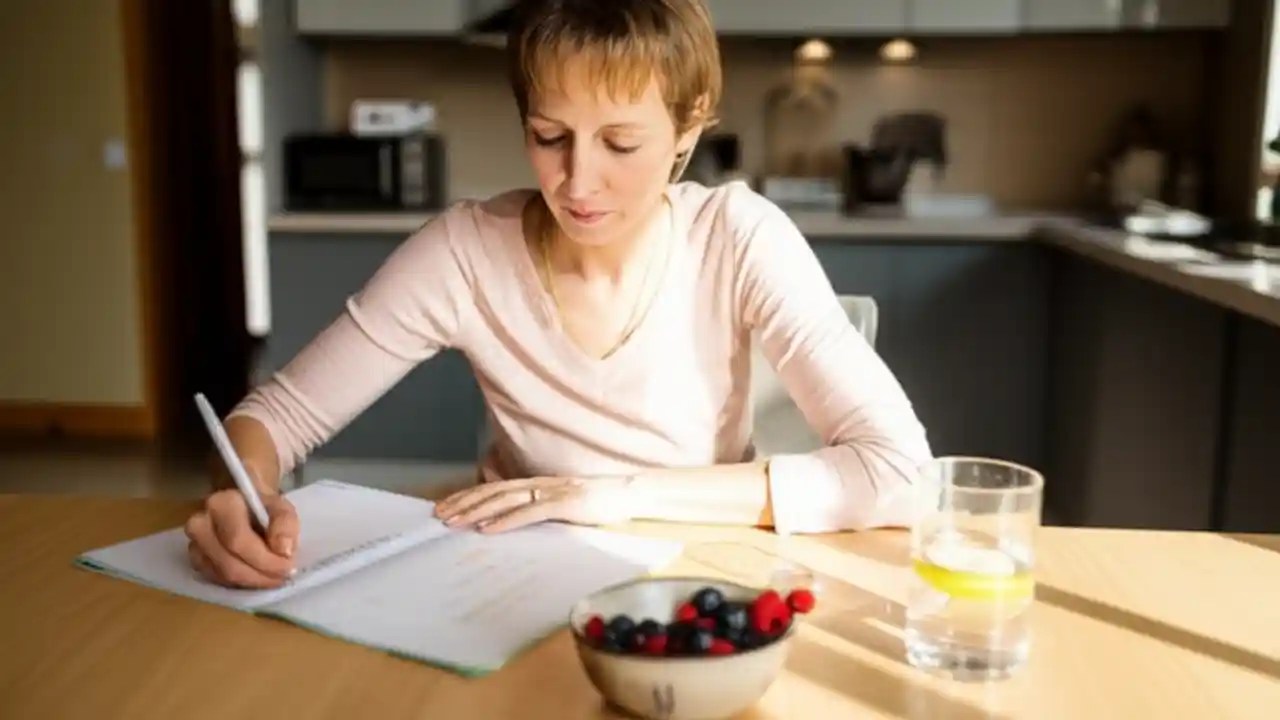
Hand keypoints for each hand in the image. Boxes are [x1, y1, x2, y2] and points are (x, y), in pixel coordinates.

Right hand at [184, 489, 298, 587]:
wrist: (245, 507)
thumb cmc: (264, 507)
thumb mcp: (281, 508)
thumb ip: (285, 525)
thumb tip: (283, 551)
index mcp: (221, 504)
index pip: (238, 540)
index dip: (264, 559)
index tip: (288, 566)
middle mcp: (200, 524)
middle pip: (228, 563)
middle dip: (259, 575)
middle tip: (282, 577)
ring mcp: (194, 545)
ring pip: (222, 575)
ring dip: (251, 582)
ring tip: (272, 578)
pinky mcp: (196, 561)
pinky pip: (217, 580)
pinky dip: (240, 583)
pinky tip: (256, 577)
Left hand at [433, 467, 634, 533]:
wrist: (631, 493)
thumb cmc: (599, 503)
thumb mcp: (563, 505)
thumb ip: (540, 510)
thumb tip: (512, 523)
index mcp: (537, 484)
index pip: (494, 489)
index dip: (468, 496)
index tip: (445, 506)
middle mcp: (539, 484)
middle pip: (492, 492)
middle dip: (463, 503)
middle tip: (438, 516)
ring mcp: (552, 492)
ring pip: (505, 500)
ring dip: (476, 511)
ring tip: (454, 522)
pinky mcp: (566, 503)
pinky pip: (530, 512)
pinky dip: (506, 520)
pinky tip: (487, 529)